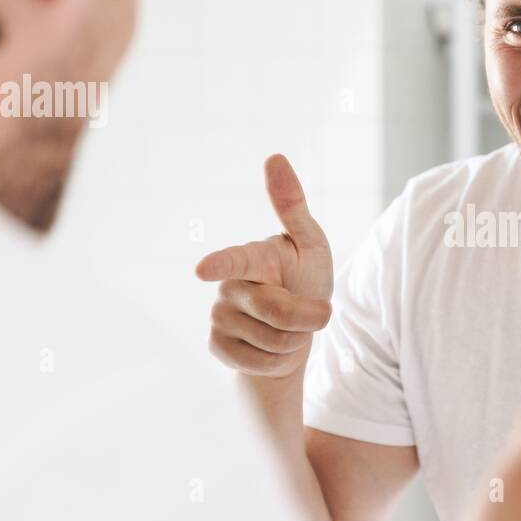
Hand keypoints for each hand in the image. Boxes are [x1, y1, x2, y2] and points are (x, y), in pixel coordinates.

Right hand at [195, 155, 332, 379]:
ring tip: (289, 328)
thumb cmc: (304, 277)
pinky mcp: (217, 346)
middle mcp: (228, 285)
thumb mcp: (310, 244)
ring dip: (296, 340)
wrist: (295, 329)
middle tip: (317, 311)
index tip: (203, 270)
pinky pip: (261, 364)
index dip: (220, 265)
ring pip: (274, 343)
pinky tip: (271, 347)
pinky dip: (281, 362)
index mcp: (250, 258)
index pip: (234, 262)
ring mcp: (218, 317)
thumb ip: (293, 207)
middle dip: (310, 318)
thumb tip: (274, 156)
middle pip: (279, 312)